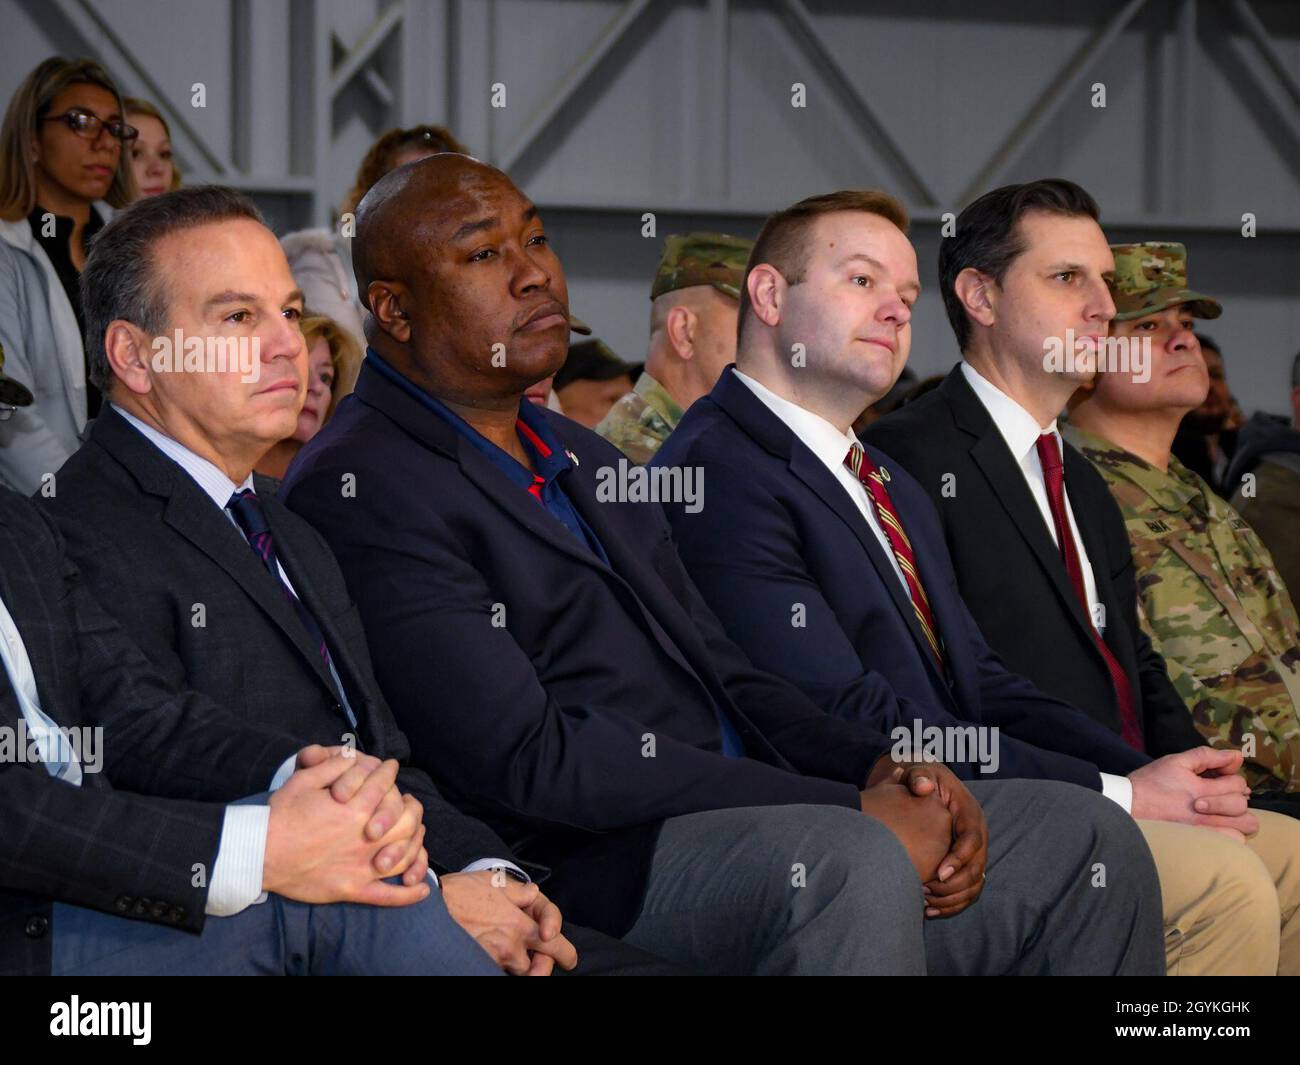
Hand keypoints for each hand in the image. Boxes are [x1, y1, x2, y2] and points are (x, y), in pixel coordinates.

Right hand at [264, 754, 428, 905]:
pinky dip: (408, 894)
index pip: (386, 786)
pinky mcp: (352, 889)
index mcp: (356, 808)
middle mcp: (366, 837)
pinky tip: (421, 888)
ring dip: (415, 844)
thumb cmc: (280, 815)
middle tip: (406, 803)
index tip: (389, 768)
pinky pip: (388, 896)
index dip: (389, 773)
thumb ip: (332, 766)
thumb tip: (350, 755)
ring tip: (415, 837)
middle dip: (411, 808)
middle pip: (408, 821)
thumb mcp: (304, 780)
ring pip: (404, 855)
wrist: (259, 853)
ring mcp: (361, 865)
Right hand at [440, 870, 577, 975]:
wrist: (429, 908)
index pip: (554, 945)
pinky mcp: (477, 965)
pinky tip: (494, 953)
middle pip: (537, 967)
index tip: (568, 959)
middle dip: (544, 966)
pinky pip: (495, 970)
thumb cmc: (459, 891)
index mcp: (519, 924)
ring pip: (516, 972)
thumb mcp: (493, 882)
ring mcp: (493, 959)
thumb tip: (533, 893)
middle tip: (542, 960)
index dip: (565, 954)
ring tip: (514, 953)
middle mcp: (509, 946)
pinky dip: (500, 965)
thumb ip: (519, 891)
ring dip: (519, 965)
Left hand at [864, 756, 988, 917]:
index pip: (972, 839)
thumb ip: (919, 775)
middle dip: (953, 885)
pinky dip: (952, 904)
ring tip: (925, 903)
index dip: (958, 858)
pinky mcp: (965, 866)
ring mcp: (973, 853)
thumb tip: (922, 786)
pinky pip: (967, 892)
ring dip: (952, 899)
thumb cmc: (921, 779)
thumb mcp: (919, 771)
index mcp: (970, 813)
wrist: (925, 786)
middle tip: (925, 892)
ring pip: (974, 884)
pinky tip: (929, 911)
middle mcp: (977, 835)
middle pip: (976, 867)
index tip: (938, 874)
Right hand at [1130, 748, 1255, 840]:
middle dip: (1236, 797)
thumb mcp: (1176, 761)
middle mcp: (1204, 812)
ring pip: (1243, 828)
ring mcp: (1203, 830)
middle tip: (1221, 795)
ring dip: (1237, 818)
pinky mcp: (1200, 842)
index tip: (1219, 777)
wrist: (1128, 805)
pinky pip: (1232, 843)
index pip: (1237, 784)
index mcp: (1199, 789)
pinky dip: (1232, 835)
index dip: (1232, 778)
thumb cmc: (1151, 782)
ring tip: (1224, 813)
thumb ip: (1207, 756)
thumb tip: (1236, 755)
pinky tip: (1218, 826)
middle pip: (1242, 807)